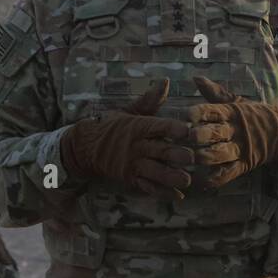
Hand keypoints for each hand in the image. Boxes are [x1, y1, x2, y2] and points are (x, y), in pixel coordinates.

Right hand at [60, 79, 193, 199]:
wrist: (87, 147)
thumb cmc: (115, 125)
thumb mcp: (131, 110)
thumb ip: (151, 99)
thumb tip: (166, 81)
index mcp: (138, 127)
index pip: (157, 127)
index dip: (172, 128)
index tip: (188, 130)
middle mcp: (136, 146)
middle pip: (157, 150)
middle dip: (174, 155)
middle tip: (191, 158)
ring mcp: (133, 164)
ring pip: (153, 171)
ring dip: (170, 177)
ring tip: (186, 180)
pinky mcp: (130, 178)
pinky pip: (147, 186)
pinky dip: (161, 192)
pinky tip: (177, 196)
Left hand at [185, 76, 277, 188]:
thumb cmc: (255, 115)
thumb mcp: (238, 101)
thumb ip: (215, 92)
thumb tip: (196, 77)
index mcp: (232, 113)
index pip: (214, 110)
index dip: (199, 112)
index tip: (186, 114)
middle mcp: (236, 130)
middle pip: (216, 132)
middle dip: (199, 135)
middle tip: (183, 136)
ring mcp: (241, 149)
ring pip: (220, 154)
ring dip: (203, 157)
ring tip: (187, 159)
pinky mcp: (245, 165)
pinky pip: (227, 174)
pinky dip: (212, 179)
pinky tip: (197, 180)